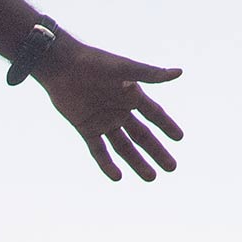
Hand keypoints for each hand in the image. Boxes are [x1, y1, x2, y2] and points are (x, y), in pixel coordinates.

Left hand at [33, 35, 186, 180]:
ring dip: (137, 162)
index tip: (179, 138)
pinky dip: (106, 164)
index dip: (167, 126)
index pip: (154, 114)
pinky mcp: (86, 128)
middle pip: (142, 136)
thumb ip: (150, 74)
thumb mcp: (124, 69)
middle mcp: (120, 109)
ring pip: (124, 147)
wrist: (61, 65)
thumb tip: (179, 73)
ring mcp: (103, 120)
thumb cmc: (94, 62)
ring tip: (151, 178)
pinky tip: (117, 177)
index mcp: (131, 95)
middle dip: (156, 152)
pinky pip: (98, 150)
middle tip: (172, 168)